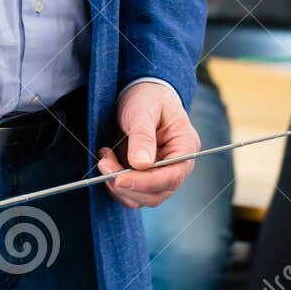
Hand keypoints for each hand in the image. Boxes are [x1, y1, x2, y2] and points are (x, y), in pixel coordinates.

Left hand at [97, 81, 198, 208]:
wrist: (141, 92)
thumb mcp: (143, 110)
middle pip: (158, 193)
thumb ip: (143, 136)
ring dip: (119, 187)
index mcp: (186, 146)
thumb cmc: (147, 97)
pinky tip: (107, 162)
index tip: (119, 179)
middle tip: (104, 166)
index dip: (145, 183)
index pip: (171, 176)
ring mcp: (162, 172)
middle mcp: (177, 164)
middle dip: (128, 186)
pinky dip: (116, 184)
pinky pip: (133, 192)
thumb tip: (141, 164)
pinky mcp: (146, 175)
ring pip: (144, 197)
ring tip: (104, 160)